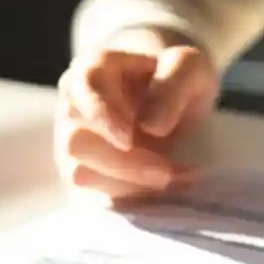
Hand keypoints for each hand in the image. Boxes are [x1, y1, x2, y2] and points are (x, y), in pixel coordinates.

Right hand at [54, 41, 218, 204]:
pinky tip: (153, 192)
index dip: (103, 119)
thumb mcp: (189, 66)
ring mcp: (74, 138)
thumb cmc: (176, 74)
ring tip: (166, 180)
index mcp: (94, 69)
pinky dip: (123, 197)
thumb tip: (151, 126)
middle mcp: (75, 104)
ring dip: (123, 184)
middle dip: (122, 164)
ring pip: (79, 172)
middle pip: (77, 142)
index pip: (85, 93)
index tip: (130, 140)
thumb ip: (173, 86)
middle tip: (167, 172)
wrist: (171, 90)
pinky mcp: (85, 167)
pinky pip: (90, 192)